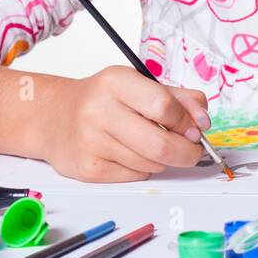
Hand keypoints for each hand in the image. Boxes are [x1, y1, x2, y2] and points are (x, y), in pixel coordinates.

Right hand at [36, 65, 210, 182]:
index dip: (188, 122)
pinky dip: (144, 168)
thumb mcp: (139, 84)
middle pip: (161, 144)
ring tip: (152, 145)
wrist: (54, 117)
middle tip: (192, 150)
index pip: (164, 106)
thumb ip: (179, 98)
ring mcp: (92, 142)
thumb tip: (203, 121)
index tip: (196, 127)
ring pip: (151, 163)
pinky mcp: (89, 169)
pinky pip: (136, 176)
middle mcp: (100, 110)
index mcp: (116, 82)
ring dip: (163, 159)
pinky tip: (131, 154)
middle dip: (187, 152)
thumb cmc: (104, 99)